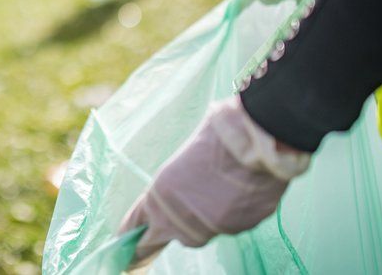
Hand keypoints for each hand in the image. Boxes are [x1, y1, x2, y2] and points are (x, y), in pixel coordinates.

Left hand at [117, 96, 309, 267]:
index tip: (124, 247)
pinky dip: (236, 211)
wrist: (257, 136)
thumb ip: (178, 181)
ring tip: (224, 185)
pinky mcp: (240, 228)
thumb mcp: (184, 156)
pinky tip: (243, 188)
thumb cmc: (218, 134)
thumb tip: (184, 187)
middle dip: (178, 224)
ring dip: (210, 215)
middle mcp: (183, 217)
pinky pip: (234, 224)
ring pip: (206, 230)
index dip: (131, 236)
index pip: (136, 226)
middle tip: (190, 205)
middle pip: (174, 234)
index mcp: (161, 194)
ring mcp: (213, 226)